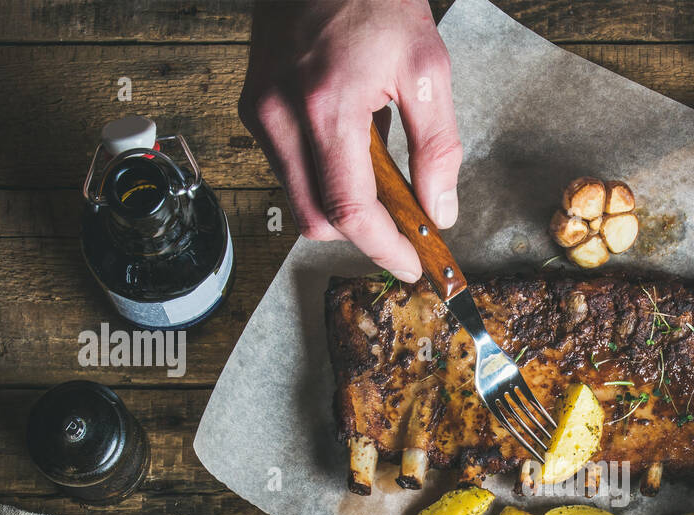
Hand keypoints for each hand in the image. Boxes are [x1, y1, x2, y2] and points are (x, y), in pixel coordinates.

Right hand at [239, 0, 461, 279]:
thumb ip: (437, 149)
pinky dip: (324, 176)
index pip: (347, 210)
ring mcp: (260, 109)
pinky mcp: (254, 104)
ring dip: (342, 205)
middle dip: (361, 236)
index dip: (382, 249)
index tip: (411, 265)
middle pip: (315, 218)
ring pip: (299, 196)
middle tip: (404, 232)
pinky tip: (356, 150)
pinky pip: (289, 166)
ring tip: (385, 179)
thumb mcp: (427, 69)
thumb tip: (439, 211)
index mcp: (326, 107)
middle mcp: (280, 114)